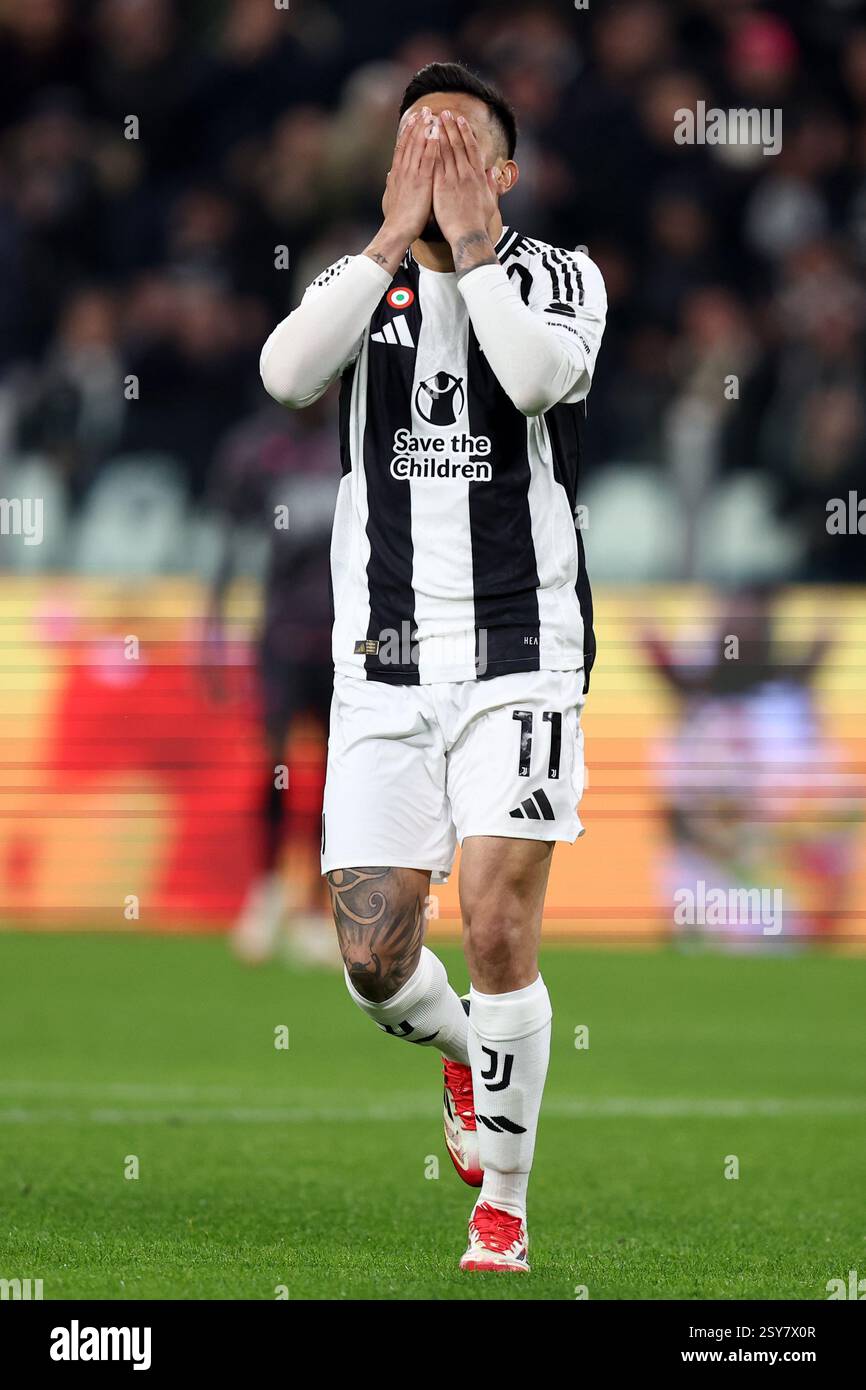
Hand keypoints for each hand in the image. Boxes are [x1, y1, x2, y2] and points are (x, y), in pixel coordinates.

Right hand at [380, 106, 438, 243]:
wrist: (397, 231)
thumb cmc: (396, 219)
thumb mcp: (390, 197)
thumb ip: (391, 184)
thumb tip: (389, 175)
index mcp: (396, 173)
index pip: (402, 147)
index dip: (408, 132)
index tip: (414, 120)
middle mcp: (403, 170)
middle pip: (410, 142)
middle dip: (417, 125)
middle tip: (424, 110)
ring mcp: (412, 174)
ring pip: (418, 146)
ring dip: (425, 129)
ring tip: (432, 115)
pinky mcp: (422, 182)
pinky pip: (428, 160)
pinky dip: (432, 145)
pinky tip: (437, 134)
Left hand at [432, 110, 497, 247]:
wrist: (468, 236)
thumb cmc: (478, 222)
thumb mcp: (489, 201)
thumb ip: (490, 184)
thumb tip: (493, 171)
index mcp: (477, 176)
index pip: (471, 148)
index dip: (465, 132)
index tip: (460, 120)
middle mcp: (466, 174)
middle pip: (458, 145)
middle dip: (450, 127)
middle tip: (444, 112)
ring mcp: (453, 179)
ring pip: (446, 151)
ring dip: (439, 133)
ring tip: (434, 120)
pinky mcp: (441, 187)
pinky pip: (436, 164)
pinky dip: (431, 150)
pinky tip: (426, 140)